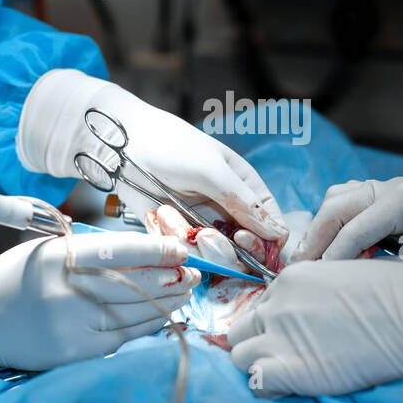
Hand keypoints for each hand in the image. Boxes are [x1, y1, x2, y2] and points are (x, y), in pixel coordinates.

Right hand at [0, 232, 198, 376]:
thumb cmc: (18, 279)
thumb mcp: (49, 251)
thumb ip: (91, 251)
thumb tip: (148, 253)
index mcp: (60, 259)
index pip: (119, 252)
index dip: (155, 251)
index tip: (181, 249)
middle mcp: (66, 292)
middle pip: (133, 286)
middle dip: (170, 279)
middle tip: (194, 273)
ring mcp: (71, 325)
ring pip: (133, 314)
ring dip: (167, 303)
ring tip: (186, 291)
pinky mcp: (74, 351)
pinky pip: (123, 337)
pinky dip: (148, 325)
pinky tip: (165, 315)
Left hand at [17, 69, 288, 244]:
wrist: (123, 146)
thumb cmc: (171, 146)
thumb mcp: (213, 171)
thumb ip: (245, 204)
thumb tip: (279, 234)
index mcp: (247, 189)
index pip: (273, 228)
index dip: (267, 244)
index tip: (245, 242)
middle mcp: (230, 210)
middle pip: (247, 250)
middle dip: (228, 248)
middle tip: (204, 234)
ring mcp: (204, 224)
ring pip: (216, 256)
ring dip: (196, 242)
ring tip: (174, 218)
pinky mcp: (178, 234)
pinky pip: (187, 252)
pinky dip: (174, 240)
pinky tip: (160, 218)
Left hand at [227, 260, 402, 397]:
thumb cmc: (398, 295)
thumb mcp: (345, 275)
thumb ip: (315, 292)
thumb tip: (307, 314)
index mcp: (291, 278)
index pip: (260, 306)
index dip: (274, 325)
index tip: (296, 337)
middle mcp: (277, 304)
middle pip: (241, 330)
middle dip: (259, 344)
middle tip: (290, 358)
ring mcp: (280, 336)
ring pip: (240, 358)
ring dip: (261, 367)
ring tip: (293, 375)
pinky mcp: (291, 369)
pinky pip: (257, 384)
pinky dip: (270, 389)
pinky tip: (295, 388)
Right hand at [292, 178, 402, 273]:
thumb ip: (399, 275)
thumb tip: (357, 285)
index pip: (353, 230)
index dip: (330, 259)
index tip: (311, 284)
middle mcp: (392, 187)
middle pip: (336, 206)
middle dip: (314, 239)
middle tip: (297, 272)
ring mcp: (390, 186)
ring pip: (339, 199)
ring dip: (321, 226)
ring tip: (310, 261)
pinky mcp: (392, 193)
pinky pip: (351, 199)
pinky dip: (335, 219)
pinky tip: (333, 246)